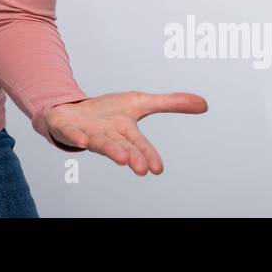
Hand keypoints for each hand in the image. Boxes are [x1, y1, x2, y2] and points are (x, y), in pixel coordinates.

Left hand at [45, 91, 208, 175]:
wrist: (73, 110)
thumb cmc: (107, 112)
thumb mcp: (140, 102)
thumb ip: (170, 103)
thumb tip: (204, 104)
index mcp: (125, 131)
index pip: (140, 145)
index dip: (148, 155)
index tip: (157, 169)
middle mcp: (108, 135)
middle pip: (121, 147)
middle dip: (131, 157)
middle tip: (141, 169)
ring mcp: (87, 133)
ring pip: (99, 143)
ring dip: (110, 150)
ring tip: (121, 158)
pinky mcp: (67, 128)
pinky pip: (70, 132)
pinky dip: (75, 137)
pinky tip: (80, 141)